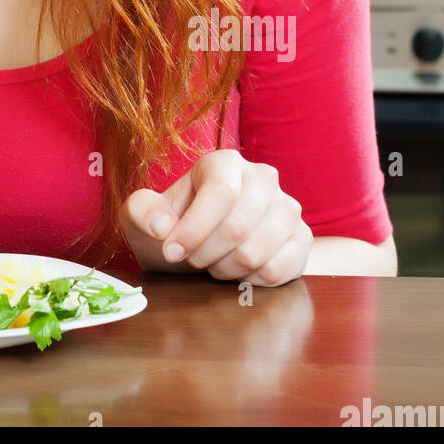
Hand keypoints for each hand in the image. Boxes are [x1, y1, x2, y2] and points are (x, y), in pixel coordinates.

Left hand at [120, 149, 312, 285]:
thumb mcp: (142, 216)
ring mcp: (288, 209)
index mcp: (225, 162)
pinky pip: (277, 272)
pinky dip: (249, 281)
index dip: (193, 229)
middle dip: (205, 254)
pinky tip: (237, 271)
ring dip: (224, 269)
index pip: (220, 193)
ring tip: (212, 261)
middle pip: (237, 228)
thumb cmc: (172, 227)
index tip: (170, 251)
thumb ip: (142, 212)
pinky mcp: (302, 240)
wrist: (198, 247)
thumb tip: (162, 226)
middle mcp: (263, 178)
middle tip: (191, 259)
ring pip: (256, 253)